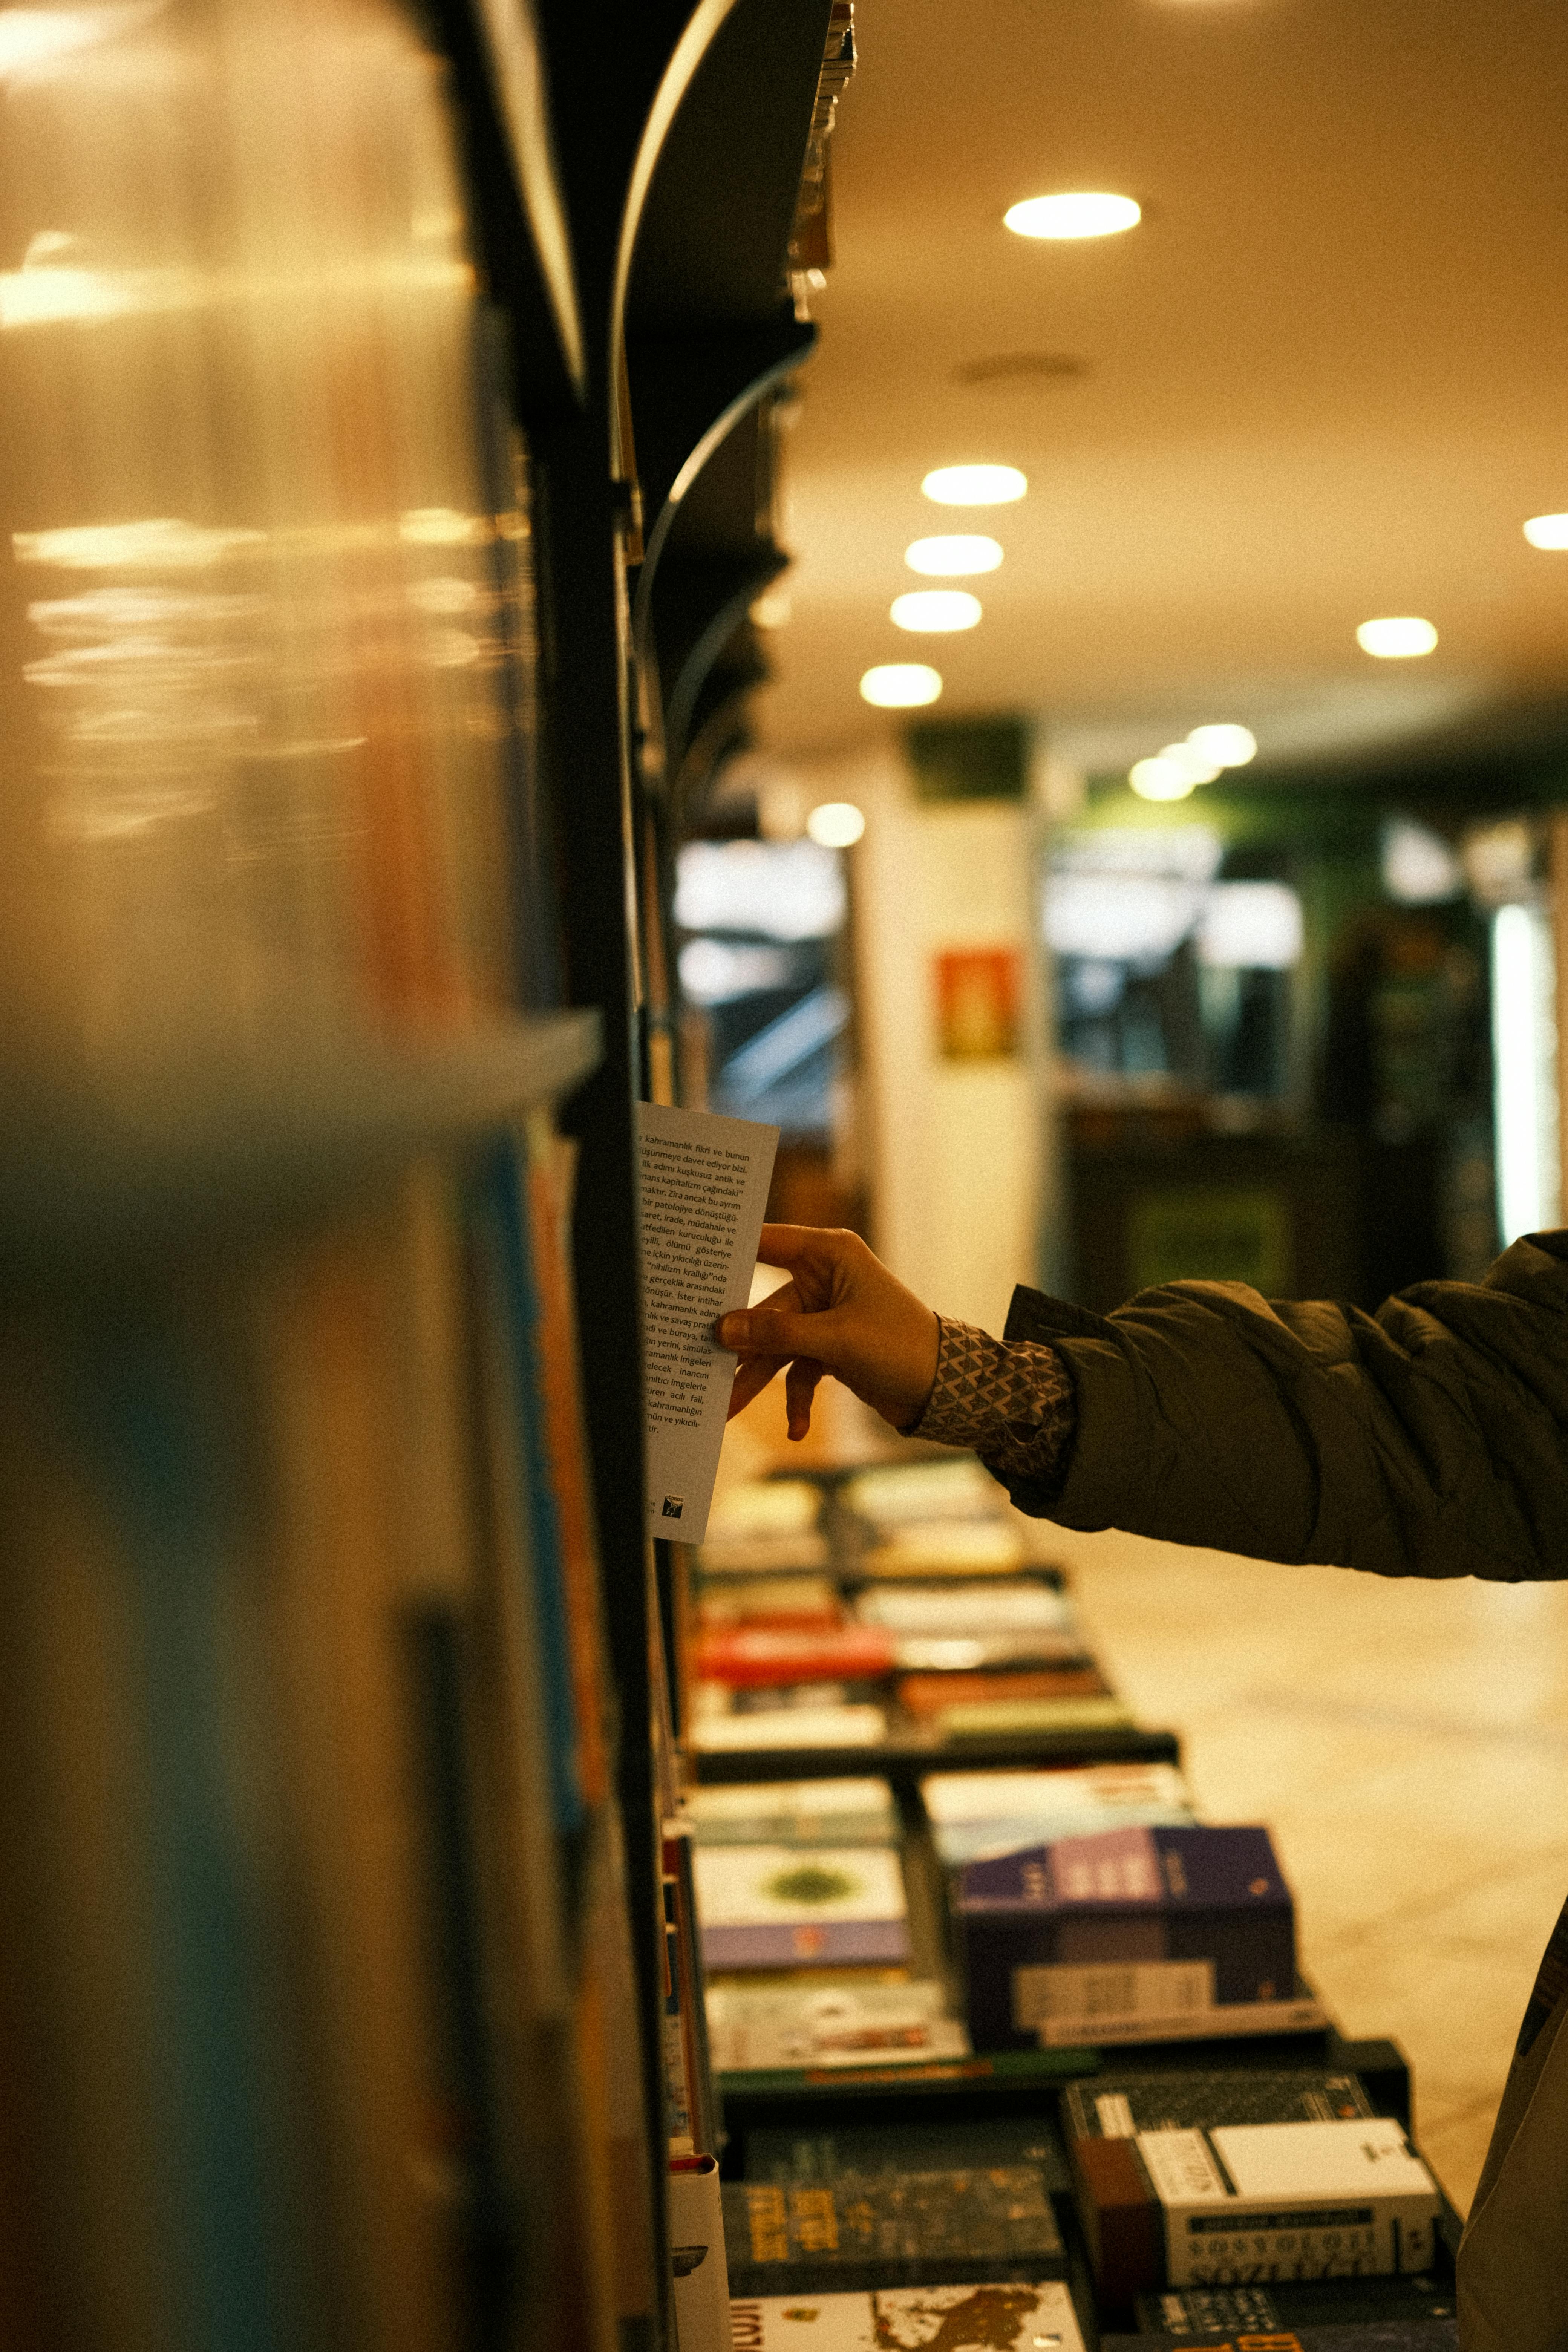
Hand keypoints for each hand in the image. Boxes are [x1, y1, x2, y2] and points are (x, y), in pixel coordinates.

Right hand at [716, 1225, 940, 1440]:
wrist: (945, 1388)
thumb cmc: (901, 1346)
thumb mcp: (836, 1339)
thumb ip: (777, 1333)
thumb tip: (724, 1328)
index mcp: (829, 1255)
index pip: (767, 1242)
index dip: (730, 1252)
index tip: (692, 1266)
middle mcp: (824, 1280)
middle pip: (764, 1308)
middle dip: (738, 1342)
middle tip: (698, 1358)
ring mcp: (825, 1316)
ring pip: (776, 1345)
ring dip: (756, 1379)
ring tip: (724, 1409)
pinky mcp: (830, 1348)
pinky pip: (799, 1372)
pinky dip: (796, 1399)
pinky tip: (797, 1429)